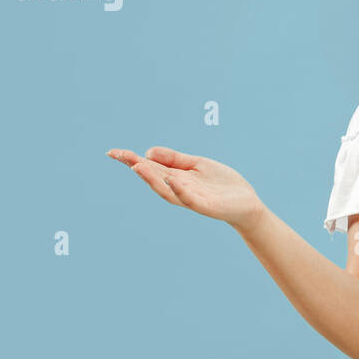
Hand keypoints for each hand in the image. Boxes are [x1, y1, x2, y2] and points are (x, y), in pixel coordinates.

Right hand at [106, 146, 265, 231]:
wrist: (245, 203)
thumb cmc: (220, 185)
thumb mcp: (197, 165)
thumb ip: (174, 159)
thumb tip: (147, 152)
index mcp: (175, 178)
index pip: (150, 167)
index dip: (131, 160)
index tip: (113, 152)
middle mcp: (178, 189)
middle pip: (153, 178)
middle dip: (136, 167)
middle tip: (120, 156)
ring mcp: (191, 199)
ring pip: (167, 189)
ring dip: (152, 178)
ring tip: (138, 165)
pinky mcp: (206, 206)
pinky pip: (190, 198)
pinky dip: (180, 190)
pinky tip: (172, 180)